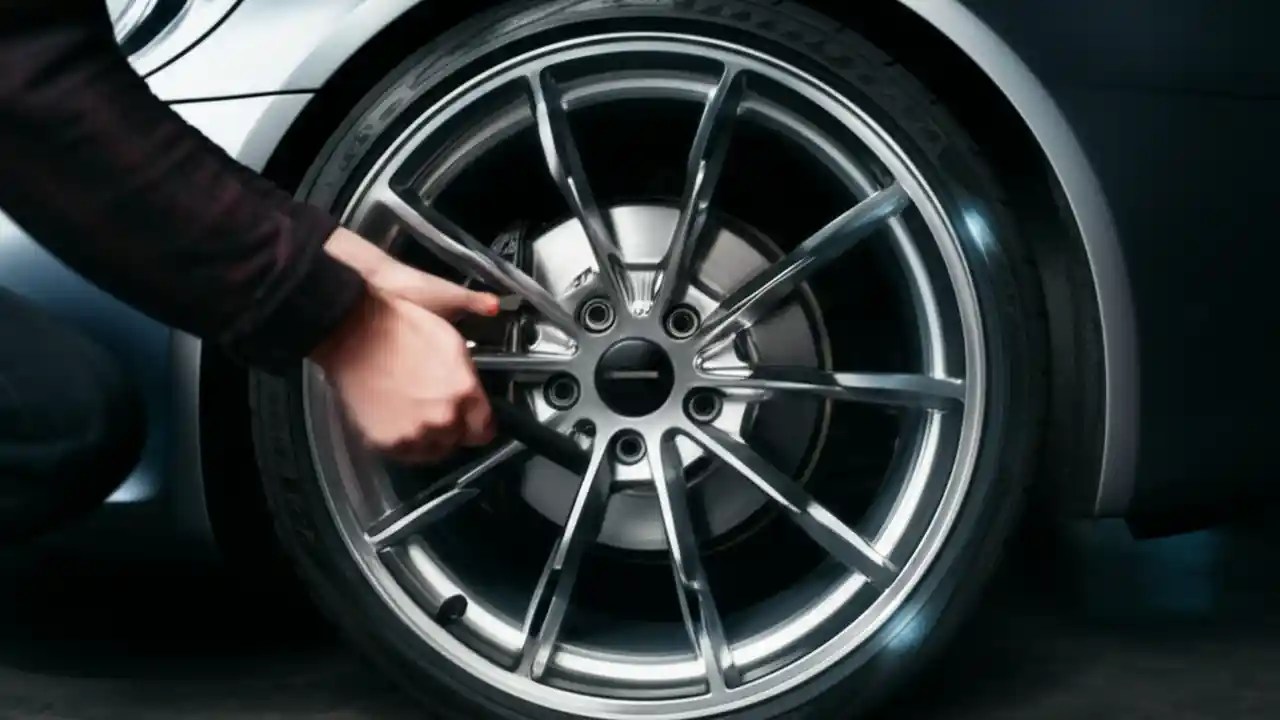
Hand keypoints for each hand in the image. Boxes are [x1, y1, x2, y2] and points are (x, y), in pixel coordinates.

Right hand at [311, 228, 499, 462]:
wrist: (352, 331)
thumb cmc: (400, 326)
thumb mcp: (452, 336)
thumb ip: (471, 368)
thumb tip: (485, 357)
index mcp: (465, 392)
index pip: (486, 430)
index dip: (478, 423)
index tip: (472, 419)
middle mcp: (443, 419)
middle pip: (458, 440)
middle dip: (452, 426)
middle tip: (436, 407)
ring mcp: (414, 434)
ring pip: (432, 451)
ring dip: (428, 436)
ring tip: (414, 412)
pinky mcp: (386, 442)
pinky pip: (405, 453)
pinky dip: (403, 440)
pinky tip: (396, 417)